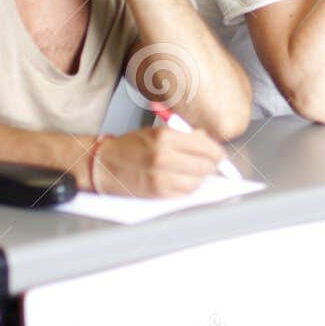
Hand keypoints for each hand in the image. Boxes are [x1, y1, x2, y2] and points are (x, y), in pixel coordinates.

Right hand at [92, 124, 223, 196]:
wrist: (105, 165)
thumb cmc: (129, 147)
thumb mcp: (156, 132)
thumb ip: (183, 136)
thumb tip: (207, 142)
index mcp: (165, 137)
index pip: (205, 146)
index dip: (216, 152)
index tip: (219, 155)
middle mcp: (164, 157)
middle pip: (204, 166)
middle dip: (211, 166)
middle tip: (212, 165)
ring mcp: (161, 177)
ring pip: (197, 182)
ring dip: (201, 179)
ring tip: (195, 173)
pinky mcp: (157, 193)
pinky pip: (184, 193)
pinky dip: (189, 188)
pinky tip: (184, 181)